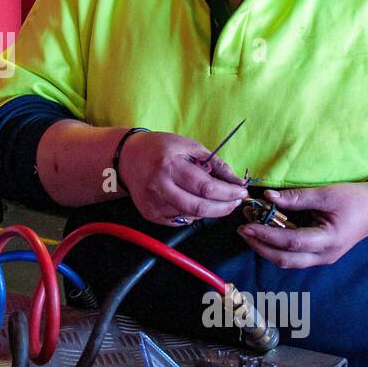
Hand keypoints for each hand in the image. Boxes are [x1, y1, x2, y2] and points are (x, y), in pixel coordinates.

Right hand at [118, 131, 247, 224]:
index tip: (241, 192)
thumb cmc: (159, 148)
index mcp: (169, 165)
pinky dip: (192, 215)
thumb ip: (213, 162)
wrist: (126, 157)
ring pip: (190, 216)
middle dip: (223, 208)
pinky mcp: (149, 214)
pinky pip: (178, 220)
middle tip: (235, 202)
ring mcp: (153, 203)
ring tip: (216, 201)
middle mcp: (159, 186)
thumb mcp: (187, 146)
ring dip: (209, 211)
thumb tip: (235, 180)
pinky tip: (193, 203)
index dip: (228, 192)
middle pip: (199, 208)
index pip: (205, 186)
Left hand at [236, 183, 367, 268]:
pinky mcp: (318, 256)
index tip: (246, 225)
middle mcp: (324, 256)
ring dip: (265, 248)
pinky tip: (264, 233)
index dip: (266, 235)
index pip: (291, 242)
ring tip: (249, 230)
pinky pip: (292, 257)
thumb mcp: (327, 194)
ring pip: (287, 261)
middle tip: (241, 230)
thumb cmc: (354, 200)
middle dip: (259, 246)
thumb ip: (297, 198)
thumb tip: (267, 197)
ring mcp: (321, 259)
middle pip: (285, 259)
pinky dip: (275, 247)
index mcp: (328, 240)